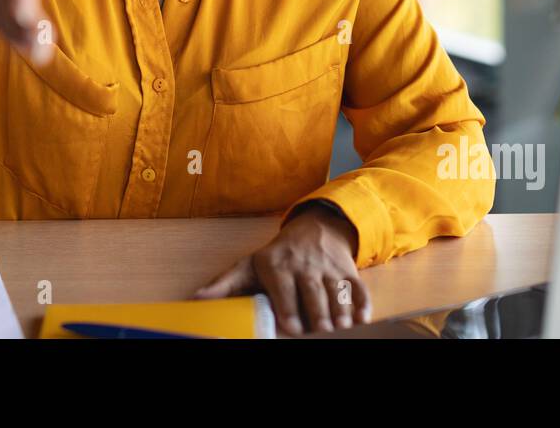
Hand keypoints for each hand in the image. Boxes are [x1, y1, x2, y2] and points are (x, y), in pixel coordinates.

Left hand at [192, 204, 371, 334]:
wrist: (315, 227)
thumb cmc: (278, 255)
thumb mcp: (249, 264)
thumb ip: (224, 283)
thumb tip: (196, 298)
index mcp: (278, 265)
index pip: (284, 288)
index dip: (288, 308)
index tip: (292, 327)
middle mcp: (305, 265)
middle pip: (313, 292)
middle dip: (317, 313)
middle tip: (320, 332)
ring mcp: (328, 268)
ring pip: (337, 291)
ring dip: (341, 310)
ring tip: (341, 328)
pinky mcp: (348, 271)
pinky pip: (359, 287)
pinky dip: (363, 302)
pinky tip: (363, 318)